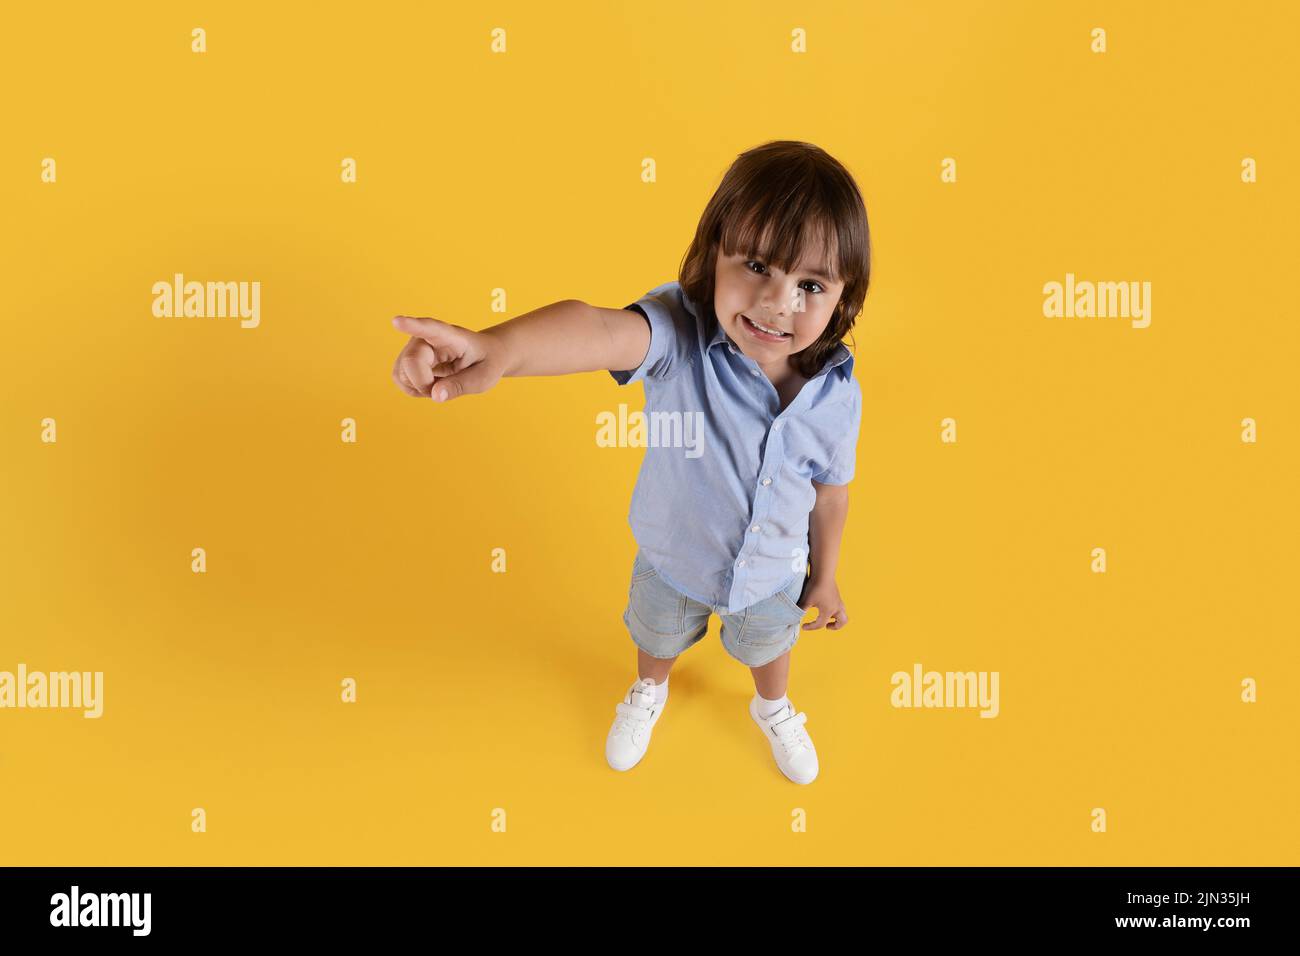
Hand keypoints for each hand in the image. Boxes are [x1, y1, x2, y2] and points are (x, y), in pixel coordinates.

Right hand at [390, 315, 506, 401]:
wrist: (484, 355)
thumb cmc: (485, 362)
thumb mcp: (484, 377)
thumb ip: (461, 385)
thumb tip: (435, 396)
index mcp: (451, 336)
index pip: (430, 328)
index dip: (412, 326)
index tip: (396, 321)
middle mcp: (426, 338)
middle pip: (410, 362)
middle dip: (423, 384)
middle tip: (446, 388)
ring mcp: (414, 348)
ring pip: (401, 374)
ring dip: (420, 388)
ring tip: (442, 383)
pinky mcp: (407, 359)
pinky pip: (400, 380)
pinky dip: (415, 389)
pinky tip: (432, 384)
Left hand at [799, 577, 847, 630]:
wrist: (823, 572)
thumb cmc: (814, 586)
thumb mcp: (806, 600)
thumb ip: (801, 610)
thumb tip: (794, 618)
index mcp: (828, 611)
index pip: (820, 624)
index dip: (811, 627)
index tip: (803, 626)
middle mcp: (836, 607)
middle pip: (842, 622)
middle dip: (835, 626)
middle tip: (827, 626)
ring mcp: (838, 601)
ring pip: (843, 614)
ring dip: (836, 619)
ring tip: (826, 617)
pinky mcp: (837, 595)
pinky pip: (839, 607)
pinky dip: (834, 610)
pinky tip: (824, 605)